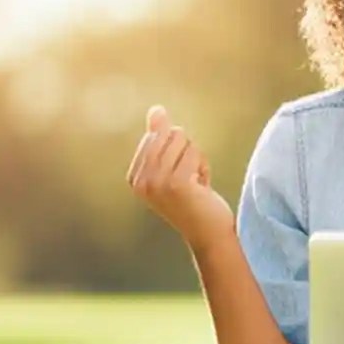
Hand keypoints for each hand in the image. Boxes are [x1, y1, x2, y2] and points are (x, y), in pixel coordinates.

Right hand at [127, 105, 234, 251]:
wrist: (208, 233)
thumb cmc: (193, 200)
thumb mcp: (172, 167)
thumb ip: (160, 138)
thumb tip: (155, 109)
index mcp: (134, 177)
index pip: (155, 135)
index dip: (175, 149)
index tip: (177, 175)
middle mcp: (142, 181)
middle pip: (169, 134)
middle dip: (186, 151)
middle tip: (189, 178)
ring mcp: (158, 182)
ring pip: (183, 139)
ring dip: (196, 158)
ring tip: (195, 183)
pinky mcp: (177, 183)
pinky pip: (194, 151)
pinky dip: (203, 165)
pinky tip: (202, 186)